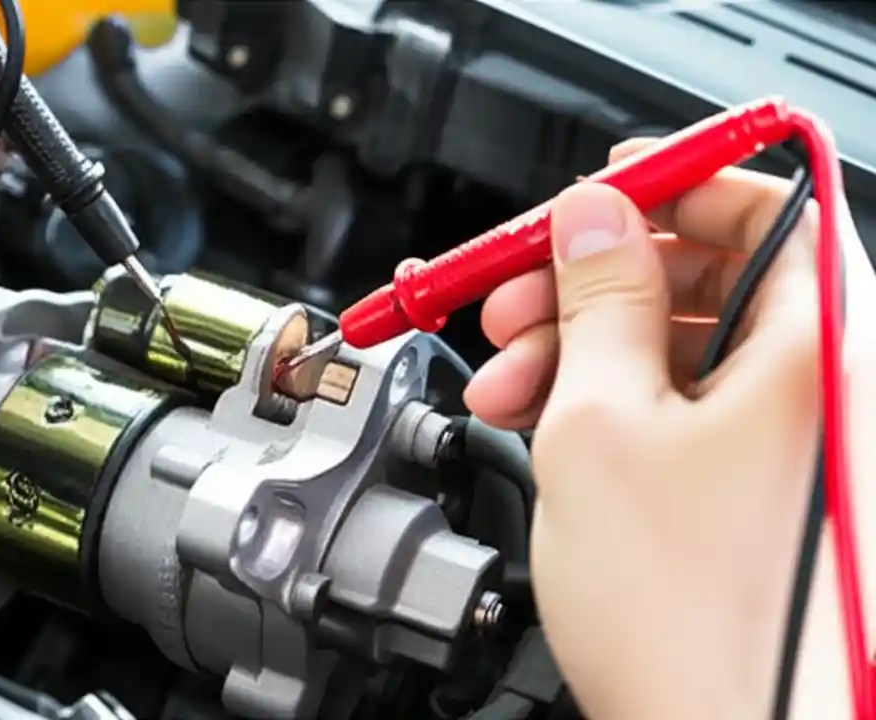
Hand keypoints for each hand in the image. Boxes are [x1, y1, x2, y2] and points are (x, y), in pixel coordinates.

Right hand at [465, 141, 875, 717]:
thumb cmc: (691, 615)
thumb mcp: (602, 424)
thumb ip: (598, 297)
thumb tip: (592, 215)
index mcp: (828, 345)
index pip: (767, 203)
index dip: (669, 187)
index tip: (591, 197)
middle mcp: (838, 382)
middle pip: (717, 273)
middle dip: (597, 279)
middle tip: (517, 302)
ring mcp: (807, 439)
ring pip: (691, 343)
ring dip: (587, 347)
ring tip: (510, 385)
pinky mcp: (768, 484)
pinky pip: (695, 406)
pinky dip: (618, 402)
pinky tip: (547, 424)